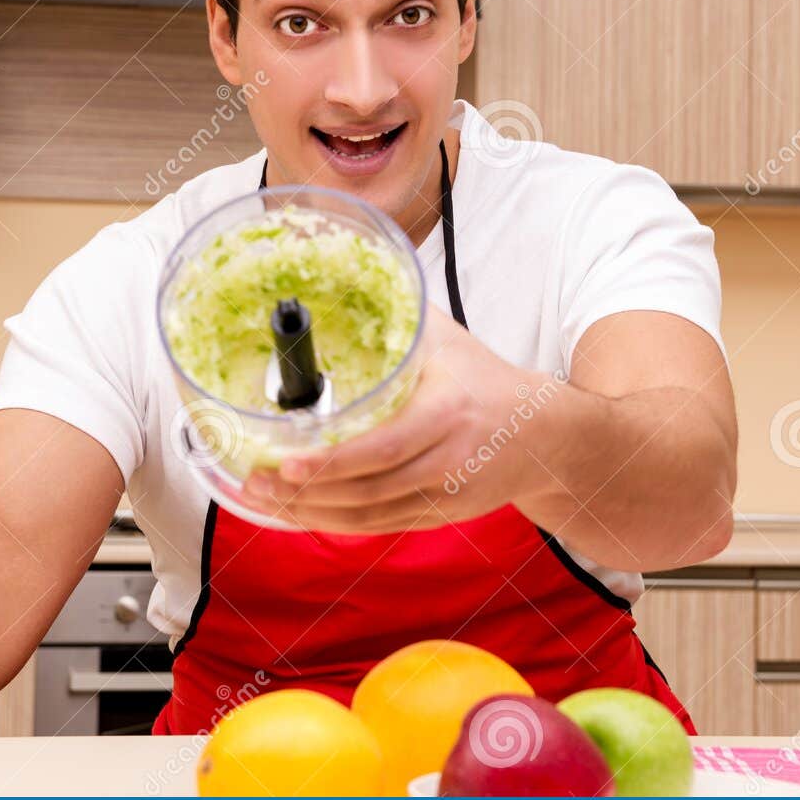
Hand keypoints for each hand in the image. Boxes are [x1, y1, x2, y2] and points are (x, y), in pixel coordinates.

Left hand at [240, 303, 558, 532]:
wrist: (545, 436)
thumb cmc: (485, 380)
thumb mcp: (446, 339)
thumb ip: (396, 311)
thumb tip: (336, 271)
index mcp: (446, 414)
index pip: (383, 448)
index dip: (332, 463)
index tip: (287, 463)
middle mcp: (446, 462)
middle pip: (367, 491)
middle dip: (305, 493)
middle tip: (253, 482)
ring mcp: (443, 497)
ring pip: (368, 518)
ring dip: (310, 513)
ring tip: (262, 498)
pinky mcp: (439, 516)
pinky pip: (379, 527)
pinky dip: (335, 523)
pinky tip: (300, 511)